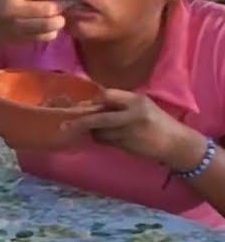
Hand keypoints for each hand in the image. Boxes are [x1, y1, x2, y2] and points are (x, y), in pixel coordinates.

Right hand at [0, 0, 71, 47]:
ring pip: (50, 29)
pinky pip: (44, 38)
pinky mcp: (21, 42)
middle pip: (51, 15)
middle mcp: (17, 16)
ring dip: (57, 24)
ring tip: (53, 19)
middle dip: (60, 13)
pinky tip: (45, 28)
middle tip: (59, 10)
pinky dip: (50, 33)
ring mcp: (19, 31)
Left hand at [62, 89, 204, 167]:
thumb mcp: (141, 106)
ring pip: (100, 131)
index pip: (106, 96)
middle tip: (64, 125)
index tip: (81, 105)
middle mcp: (132, 113)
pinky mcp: (128, 145)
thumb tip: (88, 105)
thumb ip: (119, 105)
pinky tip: (111, 139)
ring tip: (101, 131)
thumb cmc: (156, 123)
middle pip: (99, 116)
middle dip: (81, 121)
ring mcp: (130, 130)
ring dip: (94, 132)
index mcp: (136, 100)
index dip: (92, 101)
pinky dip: (102, 140)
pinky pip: (106, 141)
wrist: (176, 143)